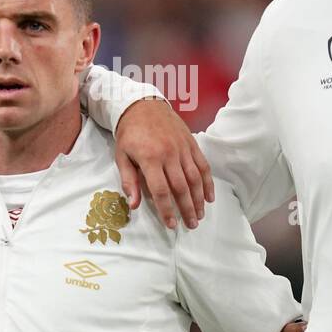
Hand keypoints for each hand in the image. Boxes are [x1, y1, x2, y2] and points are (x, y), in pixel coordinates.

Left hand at [113, 98, 214, 229]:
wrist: (144, 106)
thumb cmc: (129, 134)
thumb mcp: (121, 156)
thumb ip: (129, 181)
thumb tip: (133, 205)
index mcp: (150, 159)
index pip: (161, 190)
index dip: (166, 210)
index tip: (171, 224)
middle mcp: (170, 154)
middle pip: (181, 187)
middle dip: (187, 209)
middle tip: (191, 225)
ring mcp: (183, 149)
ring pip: (195, 179)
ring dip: (199, 200)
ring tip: (200, 216)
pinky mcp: (192, 144)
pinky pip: (203, 166)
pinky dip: (208, 183)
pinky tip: (209, 197)